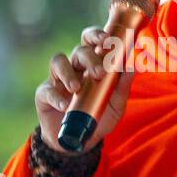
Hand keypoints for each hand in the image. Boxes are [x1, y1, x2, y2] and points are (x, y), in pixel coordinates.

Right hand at [36, 27, 134, 152]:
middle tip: (99, 73)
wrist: (80, 140)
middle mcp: (75, 68)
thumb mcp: (116, 105)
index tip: (107, 39)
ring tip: (76, 88)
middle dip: (89, 58)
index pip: (92, 42)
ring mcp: (58, 79)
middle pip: (79, 51)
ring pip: (58, 62)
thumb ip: (122, 87)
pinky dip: (56, 97)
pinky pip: (46, 90)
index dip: (96, 36)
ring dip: (68, 73)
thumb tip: (132, 67)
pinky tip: (64, 106)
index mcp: (93, 65)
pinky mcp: (44, 95)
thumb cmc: (99, 116)